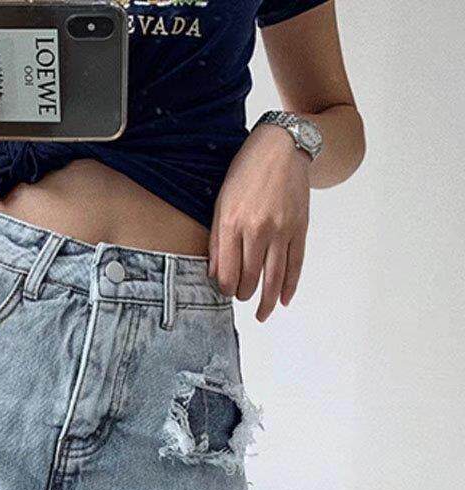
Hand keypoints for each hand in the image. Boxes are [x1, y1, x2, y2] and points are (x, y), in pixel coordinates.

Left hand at [208, 124, 310, 321]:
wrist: (282, 148)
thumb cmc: (245, 174)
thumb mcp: (221, 203)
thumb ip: (217, 241)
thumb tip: (215, 275)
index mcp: (232, 223)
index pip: (228, 273)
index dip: (226, 289)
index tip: (225, 292)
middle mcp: (258, 229)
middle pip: (250, 278)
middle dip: (244, 294)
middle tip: (242, 298)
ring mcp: (282, 230)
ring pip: (275, 277)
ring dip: (267, 301)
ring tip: (262, 315)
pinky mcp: (301, 228)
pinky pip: (296, 264)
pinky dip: (291, 286)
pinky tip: (284, 300)